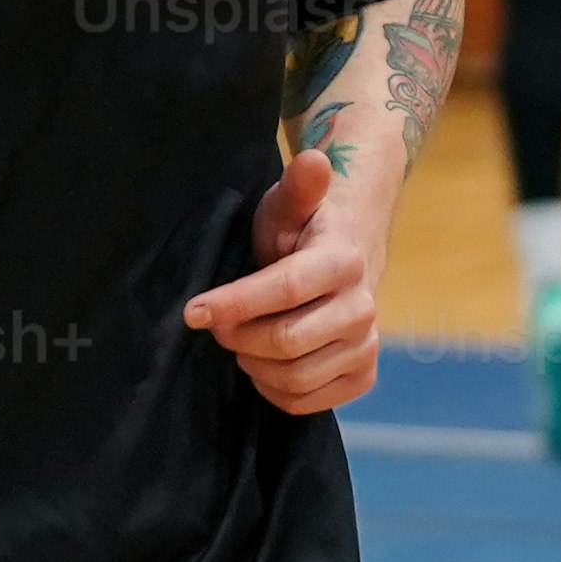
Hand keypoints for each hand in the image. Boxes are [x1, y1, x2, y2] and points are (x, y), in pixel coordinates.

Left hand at [185, 142, 388, 413]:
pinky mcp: (363, 375)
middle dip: (239, 336)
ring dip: (254, 364)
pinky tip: (263, 364)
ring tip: (241, 340)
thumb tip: (313, 159)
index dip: (235, 304)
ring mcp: (367, 345)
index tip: (193, 312)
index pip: (284, 290)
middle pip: (287, 341)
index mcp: (344, 260)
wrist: (348, 257)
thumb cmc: (305, 230)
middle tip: (216, 326)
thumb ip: (298, 187)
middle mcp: (363, 307)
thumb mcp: (290, 204)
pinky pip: (307, 401)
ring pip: (295, 376)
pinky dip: (275, 390)